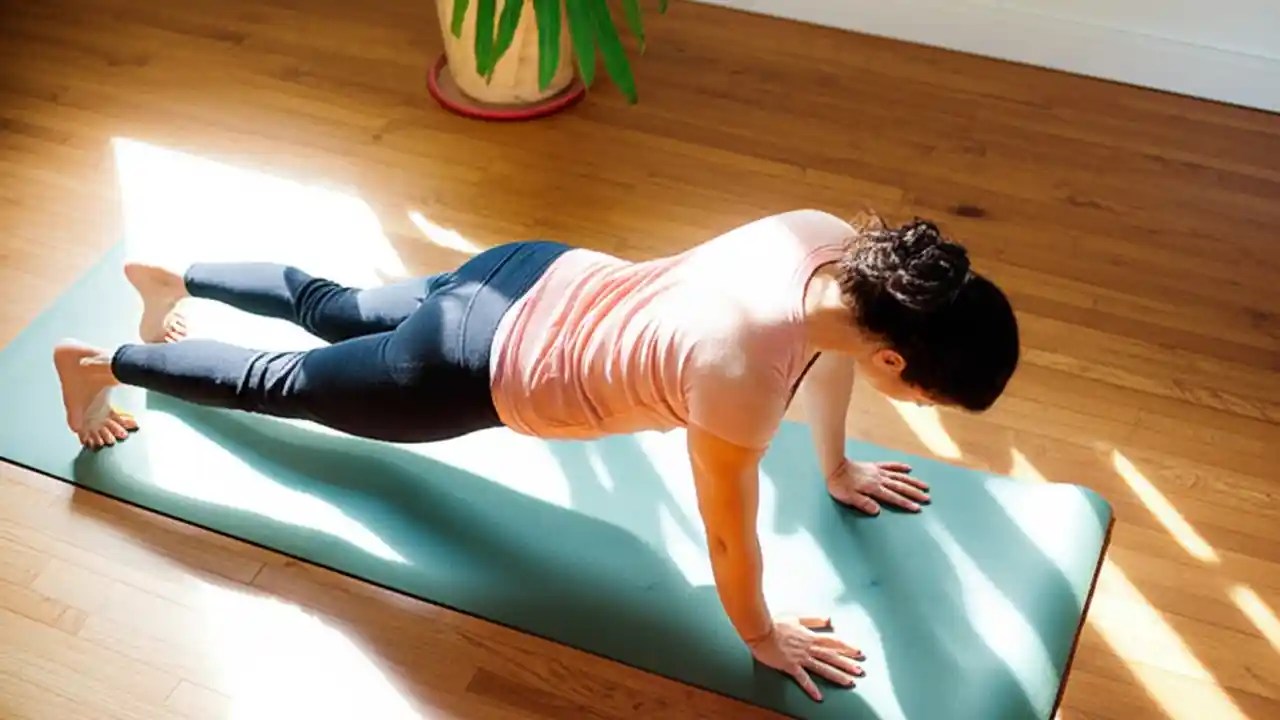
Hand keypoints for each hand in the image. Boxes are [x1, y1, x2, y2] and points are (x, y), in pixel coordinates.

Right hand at [749, 617, 864, 701]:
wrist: (759, 629)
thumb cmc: (775, 622)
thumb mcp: (796, 617)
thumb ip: (813, 619)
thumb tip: (829, 618)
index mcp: (810, 636)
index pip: (833, 642)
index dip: (847, 647)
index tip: (859, 652)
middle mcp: (808, 648)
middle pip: (832, 657)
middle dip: (847, 664)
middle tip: (861, 671)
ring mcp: (800, 657)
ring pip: (822, 668)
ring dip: (837, 675)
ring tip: (850, 683)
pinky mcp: (790, 665)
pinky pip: (802, 678)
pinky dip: (811, 688)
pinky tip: (819, 697)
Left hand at [826, 459, 929, 513]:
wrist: (834, 467)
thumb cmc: (839, 485)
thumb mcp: (848, 498)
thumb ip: (863, 503)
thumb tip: (877, 511)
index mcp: (874, 488)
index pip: (893, 497)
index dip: (906, 503)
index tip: (917, 508)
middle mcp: (879, 479)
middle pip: (900, 487)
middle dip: (914, 493)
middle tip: (927, 498)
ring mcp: (878, 472)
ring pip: (899, 476)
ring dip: (912, 481)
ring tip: (925, 486)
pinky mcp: (874, 466)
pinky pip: (890, 466)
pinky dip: (900, 467)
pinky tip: (908, 468)